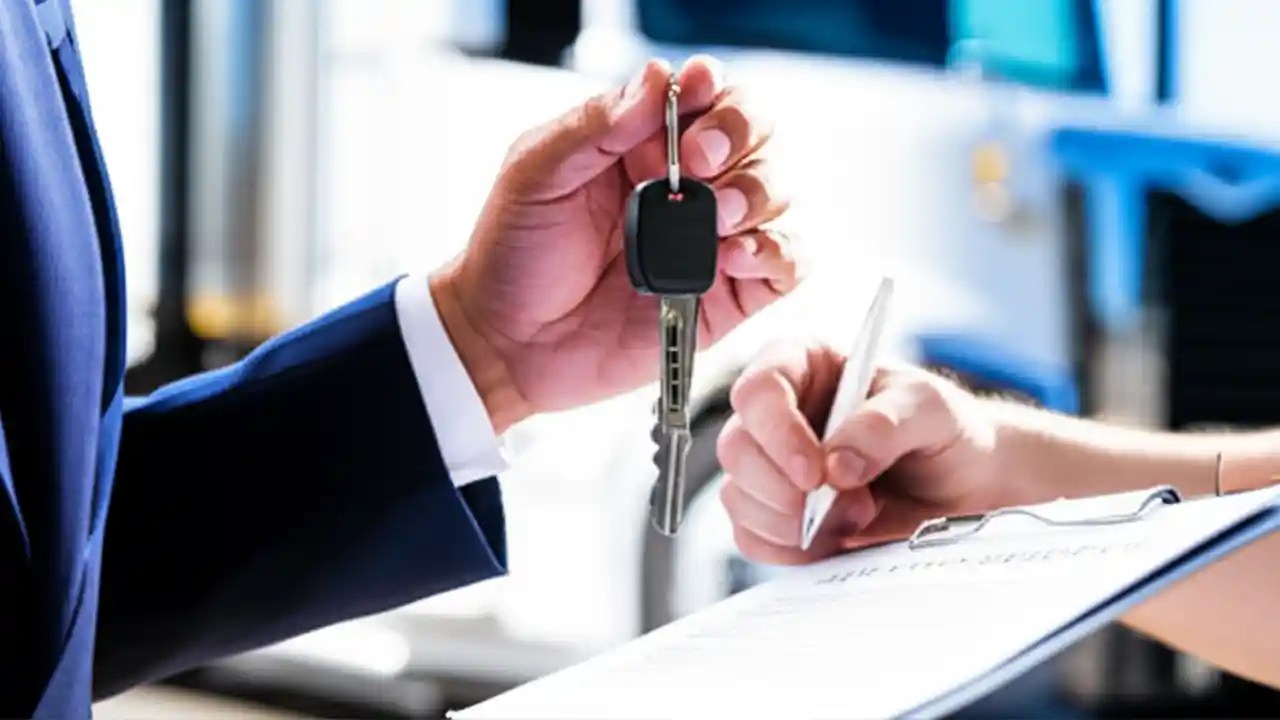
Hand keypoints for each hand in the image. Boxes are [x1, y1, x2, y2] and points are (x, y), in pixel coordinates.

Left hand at [430, 56, 797, 433]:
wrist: (507, 344)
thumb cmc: (513, 257)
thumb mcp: (536, 175)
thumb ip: (596, 125)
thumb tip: (656, 79)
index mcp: (641, 143)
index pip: (707, 95)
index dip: (714, 91)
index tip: (699, 94)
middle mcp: (686, 186)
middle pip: (757, 136)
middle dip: (741, 137)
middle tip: (700, 162)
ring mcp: (709, 239)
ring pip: (777, 194)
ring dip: (758, 194)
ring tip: (716, 216)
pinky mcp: (725, 295)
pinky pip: (786, 265)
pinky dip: (779, 253)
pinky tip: (735, 257)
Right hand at [716, 342, 1007, 564]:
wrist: (966, 486)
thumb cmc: (944, 430)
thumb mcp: (930, 410)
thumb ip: (884, 426)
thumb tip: (836, 463)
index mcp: (804, 367)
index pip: (758, 389)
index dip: (776, 432)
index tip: (814, 471)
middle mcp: (779, 415)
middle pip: (736, 449)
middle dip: (787, 489)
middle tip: (852, 502)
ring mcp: (772, 467)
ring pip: (739, 498)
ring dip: (795, 522)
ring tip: (857, 516)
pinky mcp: (776, 515)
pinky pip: (754, 539)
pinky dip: (791, 548)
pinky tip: (836, 536)